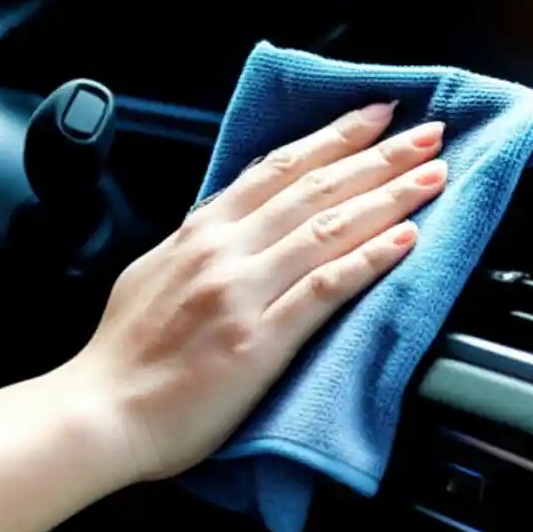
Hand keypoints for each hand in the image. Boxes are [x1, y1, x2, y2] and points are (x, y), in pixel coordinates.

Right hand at [61, 101, 446, 481]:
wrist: (99, 415)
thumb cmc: (124, 354)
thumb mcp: (154, 270)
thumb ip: (201, 239)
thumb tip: (237, 214)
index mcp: (202, 231)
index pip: (279, 167)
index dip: (334, 136)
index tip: (378, 116)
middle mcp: (225, 251)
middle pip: (316, 188)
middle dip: (379, 156)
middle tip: (429, 134)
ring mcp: (244, 292)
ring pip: (330, 228)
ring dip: (389, 197)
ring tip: (432, 177)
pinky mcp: (261, 340)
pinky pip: (326, 288)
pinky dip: (369, 259)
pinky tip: (405, 240)